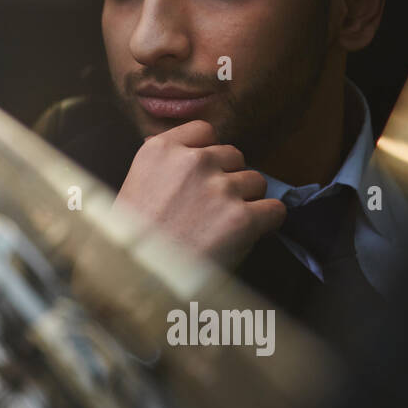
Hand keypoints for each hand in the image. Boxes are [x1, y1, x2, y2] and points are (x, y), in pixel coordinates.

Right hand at [112, 120, 285, 270]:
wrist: (138, 278)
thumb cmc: (133, 239)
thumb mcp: (136, 184)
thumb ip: (166, 165)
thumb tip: (197, 157)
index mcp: (160, 149)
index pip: (204, 130)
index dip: (207, 153)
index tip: (200, 174)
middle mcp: (193, 161)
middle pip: (233, 155)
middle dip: (228, 177)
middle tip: (211, 206)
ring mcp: (219, 188)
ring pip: (256, 180)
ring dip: (246, 199)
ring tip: (223, 225)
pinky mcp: (242, 217)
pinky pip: (275, 209)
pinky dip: (266, 222)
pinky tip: (247, 235)